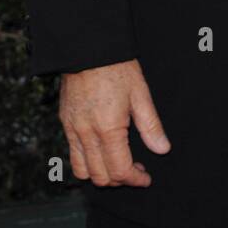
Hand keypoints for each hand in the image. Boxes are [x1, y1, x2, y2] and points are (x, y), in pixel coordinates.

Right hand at [59, 58, 170, 186]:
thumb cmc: (116, 67)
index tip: (145, 177)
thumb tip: (162, 149)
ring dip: (101, 175)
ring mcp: (73, 130)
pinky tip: (101, 152)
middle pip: (101, 177)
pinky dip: (86, 163)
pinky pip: (72, 155)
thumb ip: (151, 125)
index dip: (135, 179)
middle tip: (135, 169)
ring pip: (82, 171)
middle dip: (120, 180)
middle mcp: (86, 134)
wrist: (87, 48)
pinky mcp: (65, 123)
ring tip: (117, 163)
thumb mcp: (140, 94)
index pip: (120, 170)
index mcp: (108, 129)